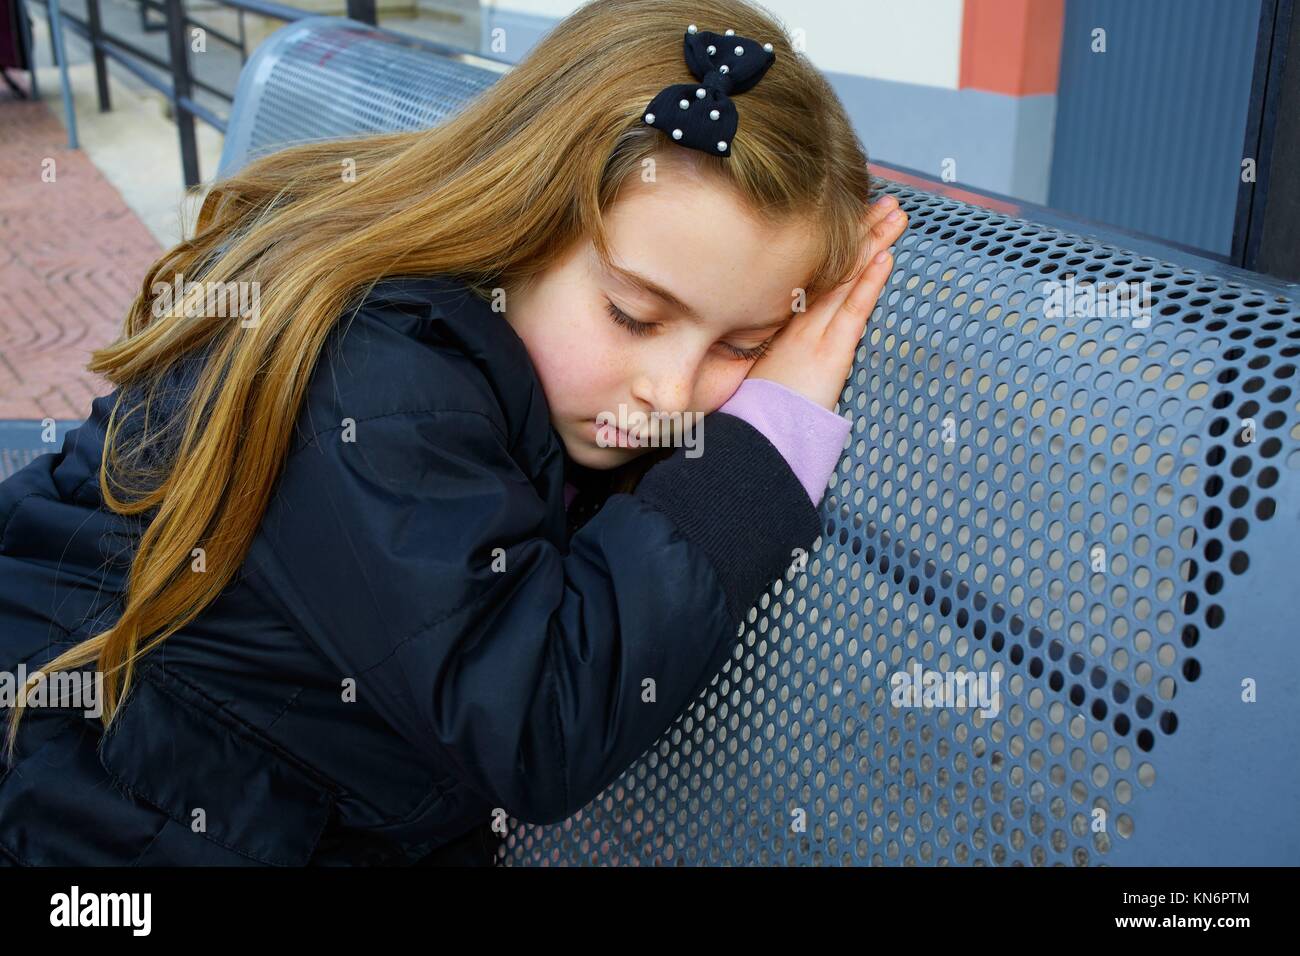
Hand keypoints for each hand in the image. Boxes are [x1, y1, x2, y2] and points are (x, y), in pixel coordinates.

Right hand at [745, 194, 907, 411]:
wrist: (755, 436)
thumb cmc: (757, 411)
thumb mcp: (761, 371)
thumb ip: (771, 352)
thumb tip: (778, 347)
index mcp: (785, 323)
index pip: (817, 275)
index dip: (837, 245)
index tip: (852, 219)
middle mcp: (799, 320)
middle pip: (835, 266)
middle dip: (860, 232)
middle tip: (883, 202)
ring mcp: (815, 333)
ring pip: (848, 279)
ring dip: (873, 244)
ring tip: (894, 213)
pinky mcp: (832, 352)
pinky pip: (854, 310)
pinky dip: (870, 281)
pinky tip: (886, 255)